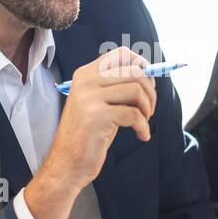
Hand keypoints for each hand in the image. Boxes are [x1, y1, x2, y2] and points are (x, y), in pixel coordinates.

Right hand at [23, 46, 156, 218]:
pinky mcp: (97, 116)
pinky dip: (143, 126)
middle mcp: (86, 82)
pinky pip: (134, 114)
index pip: (120, 54)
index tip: (149, 82)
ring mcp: (90, 97)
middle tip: (149, 109)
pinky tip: (141, 135)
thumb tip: (149, 75)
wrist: (67, 164)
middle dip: (150, 90)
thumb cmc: (87, 136)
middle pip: (133, 71)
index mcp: (85, 75)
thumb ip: (115, 87)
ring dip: (148, 108)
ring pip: (136, 90)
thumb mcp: (98, 104)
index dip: (142, 64)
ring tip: (144, 122)